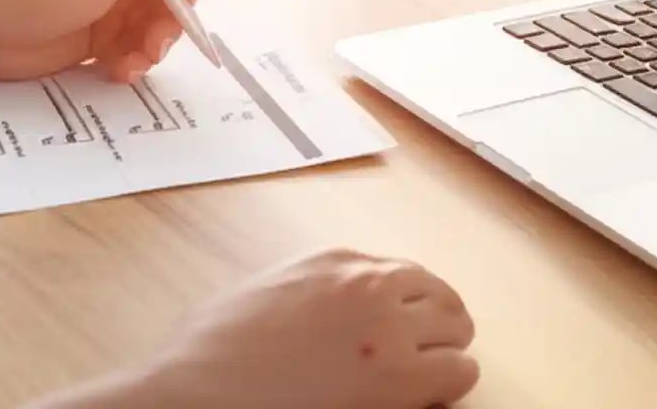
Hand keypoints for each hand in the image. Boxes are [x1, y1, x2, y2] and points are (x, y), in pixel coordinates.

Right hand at [35, 249, 479, 408]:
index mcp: (336, 262)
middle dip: (435, 321)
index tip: (400, 324)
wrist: (196, 393)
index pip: (401, 272)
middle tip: (427, 350)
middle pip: (439, 293)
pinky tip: (428, 399)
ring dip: (447, 349)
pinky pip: (460, 372)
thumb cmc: (208, 355)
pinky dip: (451, 384)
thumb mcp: (263, 291)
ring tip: (432, 374)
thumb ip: (309, 289)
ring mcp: (388, 329)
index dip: (404, 303)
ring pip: (457, 327)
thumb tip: (324, 311)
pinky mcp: (400, 378)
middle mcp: (369, 285)